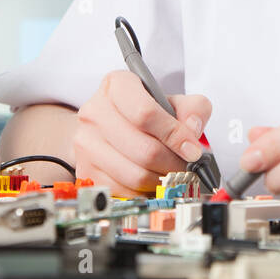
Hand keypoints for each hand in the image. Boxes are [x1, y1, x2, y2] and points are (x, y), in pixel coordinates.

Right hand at [74, 69, 211, 197]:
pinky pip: (124, 192)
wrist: (107, 128)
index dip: (174, 134)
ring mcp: (86, 143)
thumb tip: (192, 130)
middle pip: (144, 149)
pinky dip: (144, 191)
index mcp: (116, 86)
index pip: (145, 113)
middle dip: (173, 163)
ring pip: (135, 175)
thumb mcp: (172, 101)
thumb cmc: (144, 113)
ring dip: (161, 180)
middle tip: (186, 166)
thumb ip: (193, 108)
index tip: (192, 149)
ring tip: (170, 173)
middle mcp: (95, 112)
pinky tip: (151, 180)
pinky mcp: (86, 170)